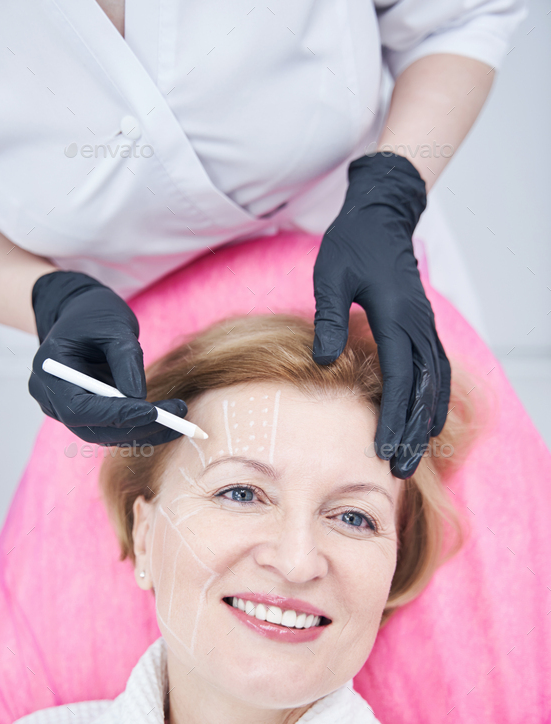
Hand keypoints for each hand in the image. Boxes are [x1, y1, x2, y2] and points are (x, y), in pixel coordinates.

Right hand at [29, 271, 187, 445]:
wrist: (81, 314)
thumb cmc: (94, 313)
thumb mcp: (113, 325)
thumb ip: (125, 360)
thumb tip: (139, 397)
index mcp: (49, 372)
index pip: (79, 409)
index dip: (116, 414)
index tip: (152, 411)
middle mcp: (53, 399)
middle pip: (93, 429)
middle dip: (137, 427)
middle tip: (176, 420)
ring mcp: (69, 409)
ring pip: (106, 434)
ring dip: (145, 432)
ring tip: (180, 419)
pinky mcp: (89, 414)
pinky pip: (114, 428)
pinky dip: (142, 428)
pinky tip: (170, 421)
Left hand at [312, 153, 450, 478]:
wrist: (380, 216)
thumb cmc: (352, 244)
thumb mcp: (330, 276)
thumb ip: (330, 318)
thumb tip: (324, 362)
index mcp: (395, 317)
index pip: (400, 377)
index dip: (393, 416)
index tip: (384, 449)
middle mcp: (418, 325)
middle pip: (424, 389)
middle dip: (413, 431)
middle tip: (402, 469)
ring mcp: (424, 326)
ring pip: (435, 384)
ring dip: (427, 422)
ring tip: (416, 456)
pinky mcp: (422, 326)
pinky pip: (438, 370)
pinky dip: (435, 400)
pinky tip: (427, 422)